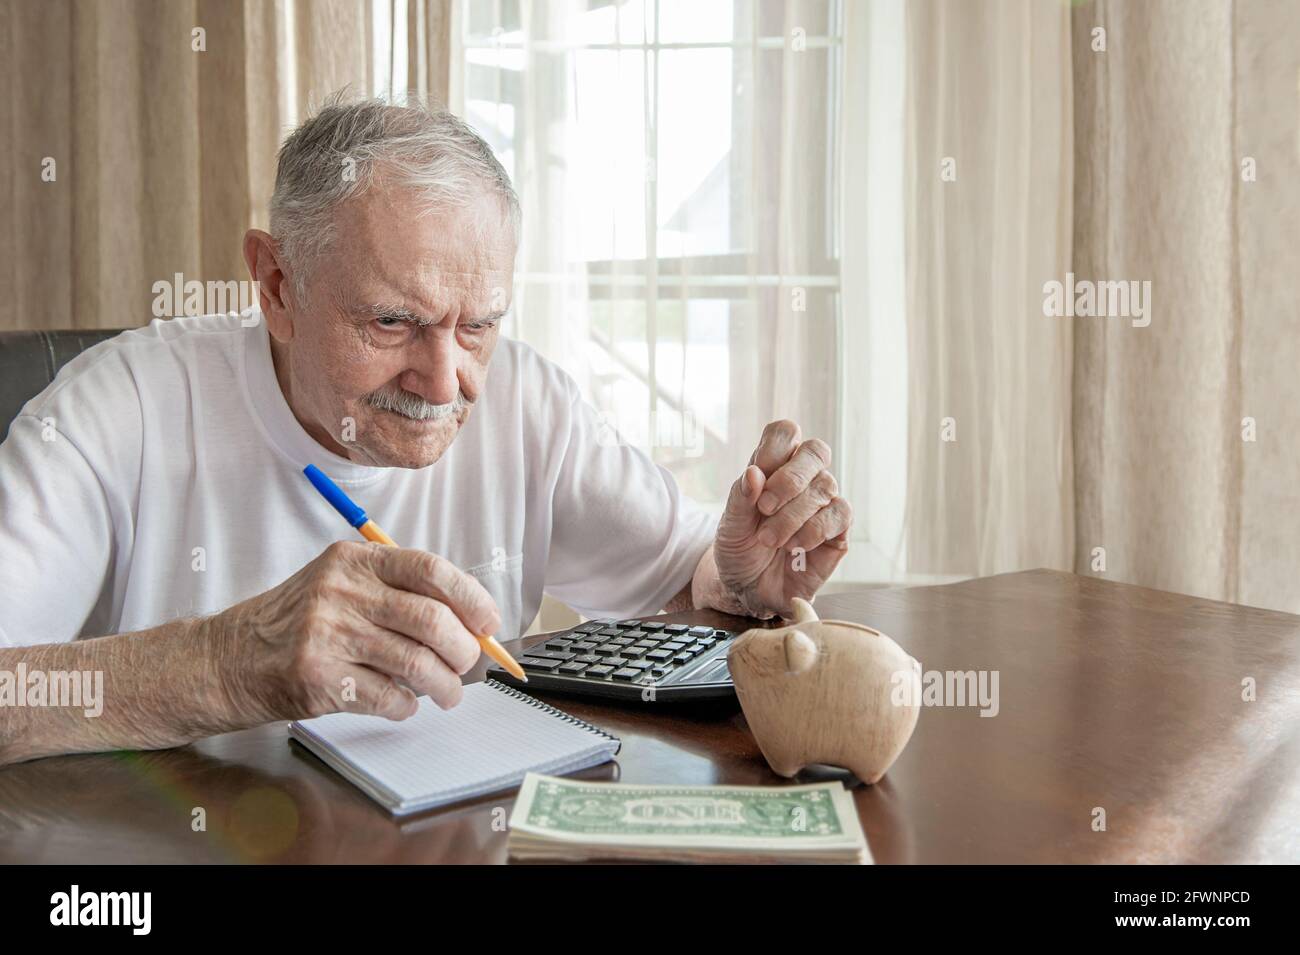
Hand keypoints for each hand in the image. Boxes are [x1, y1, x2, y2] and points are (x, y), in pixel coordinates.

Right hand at [205, 541, 500, 723]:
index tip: (488, 622)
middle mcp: (342, 591)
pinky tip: (404, 704)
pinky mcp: (318, 677)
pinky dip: (407, 706)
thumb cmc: (295, 623)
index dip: (471, 598)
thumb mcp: (339, 585)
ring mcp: (328, 634)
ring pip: (417, 663)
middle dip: (464, 649)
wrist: (227, 659)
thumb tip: (467, 621)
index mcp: (354, 560)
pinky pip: (388, 696)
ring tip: (448, 694)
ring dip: (445, 686)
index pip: (431, 570)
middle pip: (431, 619)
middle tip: (468, 664)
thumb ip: (395, 593)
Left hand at [711, 420, 852, 617]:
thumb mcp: (729, 525)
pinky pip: (839, 515)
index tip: (756, 477)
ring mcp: (824, 503)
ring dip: (792, 515)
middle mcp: (804, 479)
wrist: (748, 590)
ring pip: (825, 486)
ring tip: (769, 539)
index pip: (786, 433)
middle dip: (789, 479)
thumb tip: (754, 472)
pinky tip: (795, 546)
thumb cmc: (739, 550)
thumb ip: (740, 497)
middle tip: (764, 508)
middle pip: (816, 451)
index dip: (774, 448)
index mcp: (773, 467)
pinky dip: (813, 530)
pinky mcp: (838, 530)